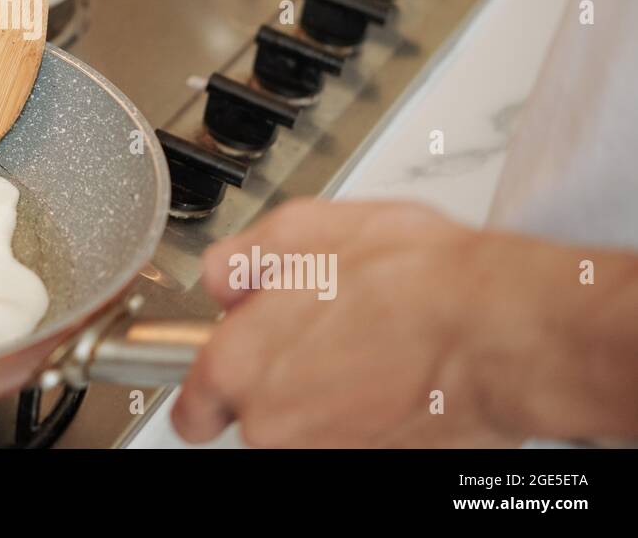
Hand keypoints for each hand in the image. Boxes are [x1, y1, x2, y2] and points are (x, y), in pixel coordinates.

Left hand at [171, 198, 637, 446]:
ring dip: (328, 394)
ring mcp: (324, 452)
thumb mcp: (303, 227)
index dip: (214, 383)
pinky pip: (353, 438)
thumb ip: (240, 258)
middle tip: (324, 334)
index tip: (226, 375)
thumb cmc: (414, 278)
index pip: (194, 402)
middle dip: (280, 376)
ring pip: (307, 426)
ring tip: (369, 348)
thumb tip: (223, 278)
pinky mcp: (374, 465)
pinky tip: (394, 375)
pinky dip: (369, 414)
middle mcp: (273, 422)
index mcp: (239, 363)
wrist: (498, 330)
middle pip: (255, 411)